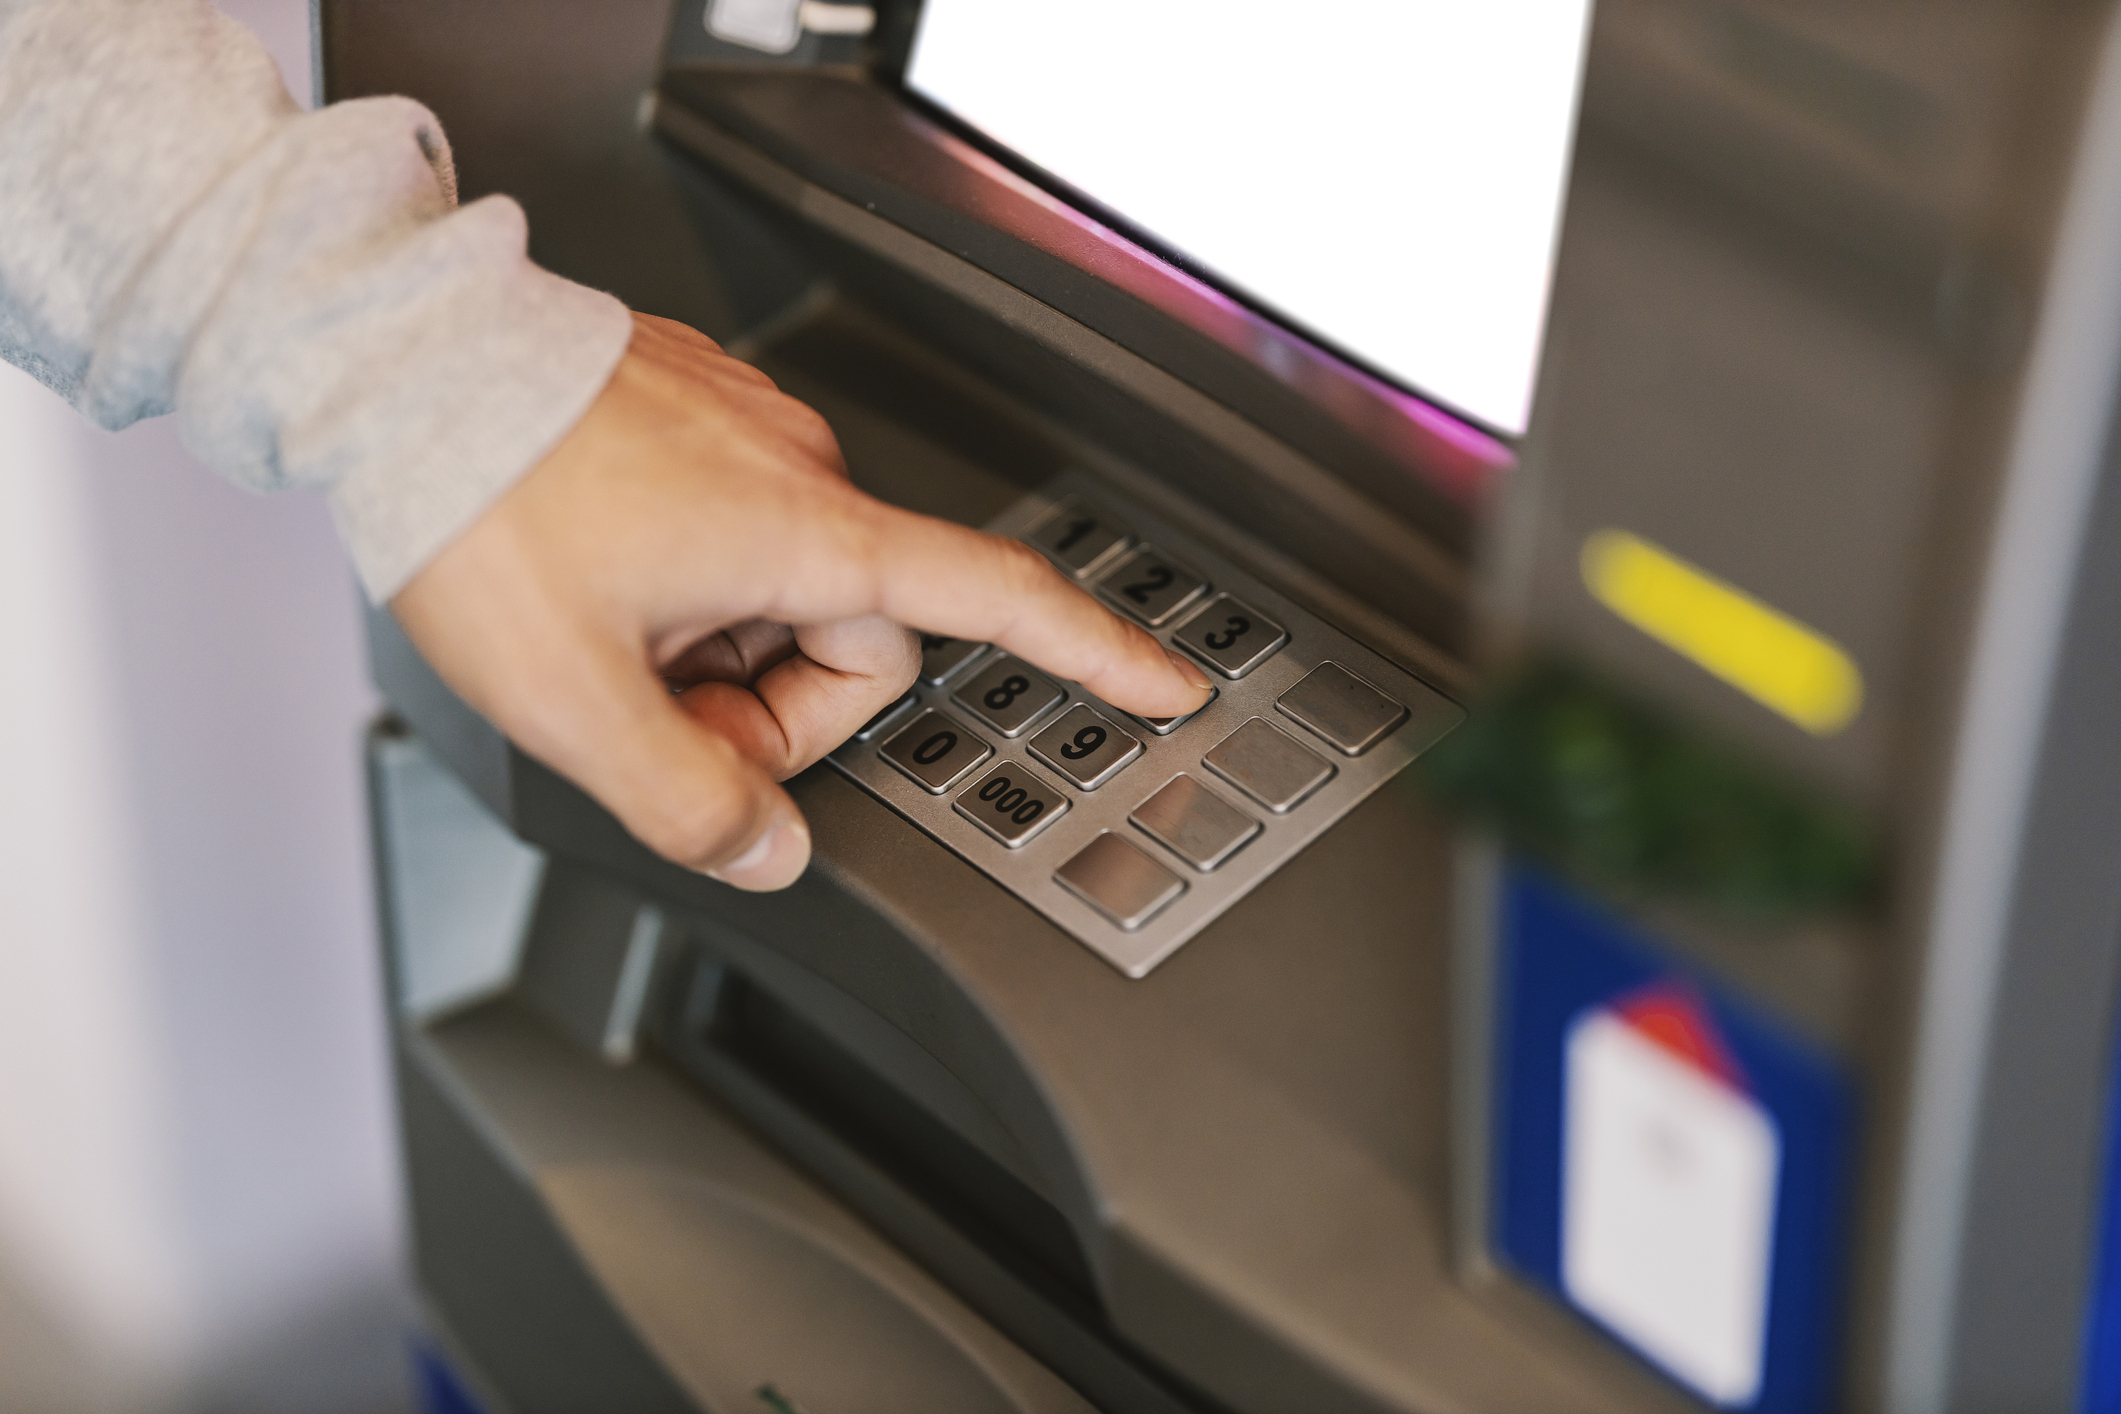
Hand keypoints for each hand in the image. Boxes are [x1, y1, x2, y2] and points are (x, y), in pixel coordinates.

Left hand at [390, 313, 1212, 888]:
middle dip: (770, 707)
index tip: (1166, 683)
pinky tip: (603, 578)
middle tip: (659, 714)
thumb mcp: (575, 698)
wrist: (394, 361)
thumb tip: (766, 851)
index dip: (1094, 653)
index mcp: (806, 535)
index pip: (996, 600)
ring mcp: (750, 436)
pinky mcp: (701, 418)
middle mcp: (800, 471)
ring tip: (612, 636)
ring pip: (786, 593)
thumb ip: (689, 802)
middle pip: (854, 643)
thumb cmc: (482, 501)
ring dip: (719, 647)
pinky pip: (736, 533)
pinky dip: (688, 586)